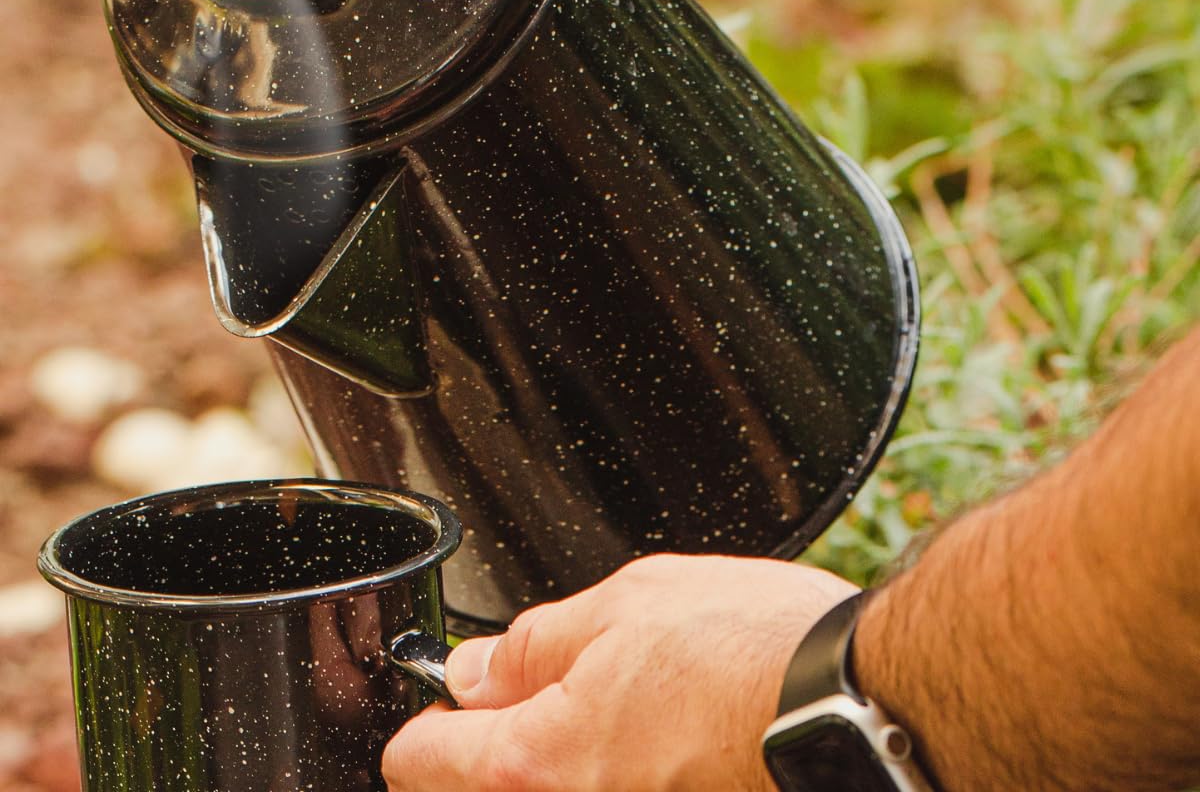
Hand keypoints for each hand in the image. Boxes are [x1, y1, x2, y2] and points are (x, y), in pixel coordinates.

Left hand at [381, 553, 854, 790]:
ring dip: (575, 761)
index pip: (419, 760)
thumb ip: (533, 644)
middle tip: (564, 694)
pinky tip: (672, 744)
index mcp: (537, 762)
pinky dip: (628, 772)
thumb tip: (472, 669)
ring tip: (639, 717)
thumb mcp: (628, 602)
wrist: (860, 716)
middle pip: (482, 791)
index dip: (429, 718)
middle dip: (504, 744)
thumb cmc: (758, 654)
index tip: (449, 701)